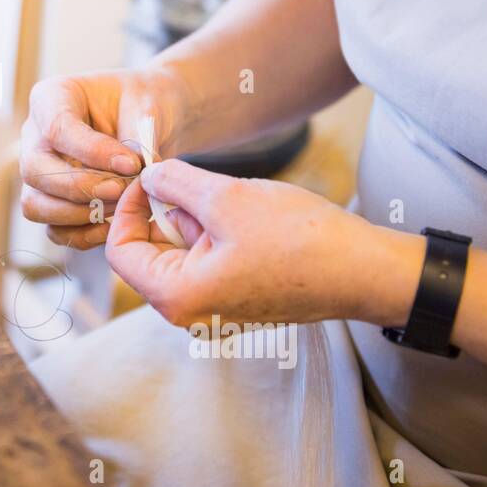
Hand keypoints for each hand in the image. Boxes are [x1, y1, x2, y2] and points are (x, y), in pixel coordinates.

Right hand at [19, 68, 190, 249]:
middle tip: (121, 190)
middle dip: (80, 187)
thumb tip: (133, 172)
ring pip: (35, 205)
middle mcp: (34, 136)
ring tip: (120, 207)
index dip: (91, 152)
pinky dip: (82, 234)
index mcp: (51, 98)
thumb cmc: (142, 103)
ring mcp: (39, 173)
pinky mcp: (52, 203)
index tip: (130, 164)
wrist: (148, 120)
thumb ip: (137, 137)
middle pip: (34, 170)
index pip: (56, 128)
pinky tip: (114, 225)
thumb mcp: (146, 105)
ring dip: (78, 214)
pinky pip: (54, 230)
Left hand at [106, 159, 420, 327]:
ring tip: (229, 198)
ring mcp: (214, 306)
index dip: (127, 208)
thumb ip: (176, 183)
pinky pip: (207, 258)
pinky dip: (214, 231)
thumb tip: (148, 175)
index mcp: (177, 296)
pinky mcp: (237, 296)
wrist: (364, 271)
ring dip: (193, 218)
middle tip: (186, 176)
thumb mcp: (226, 198)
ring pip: (180, 251)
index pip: (121, 251)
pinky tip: (244, 213)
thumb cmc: (300, 241)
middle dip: (162, 210)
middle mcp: (189, 311)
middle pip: (148, 251)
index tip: (148, 178)